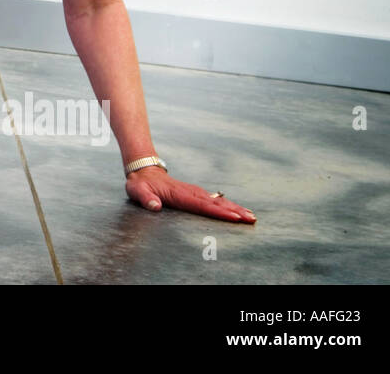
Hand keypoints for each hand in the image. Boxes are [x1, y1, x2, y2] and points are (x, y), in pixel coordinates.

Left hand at [126, 166, 255, 222]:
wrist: (143, 169)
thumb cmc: (140, 184)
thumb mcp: (137, 190)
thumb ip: (146, 199)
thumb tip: (155, 206)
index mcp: (179, 194)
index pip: (201, 205)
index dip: (218, 212)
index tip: (234, 218)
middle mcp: (190, 192)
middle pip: (216, 202)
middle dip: (234, 211)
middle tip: (251, 219)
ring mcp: (194, 191)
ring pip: (218, 200)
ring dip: (235, 208)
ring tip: (251, 216)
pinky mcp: (196, 193)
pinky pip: (214, 199)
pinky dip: (228, 205)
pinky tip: (237, 210)